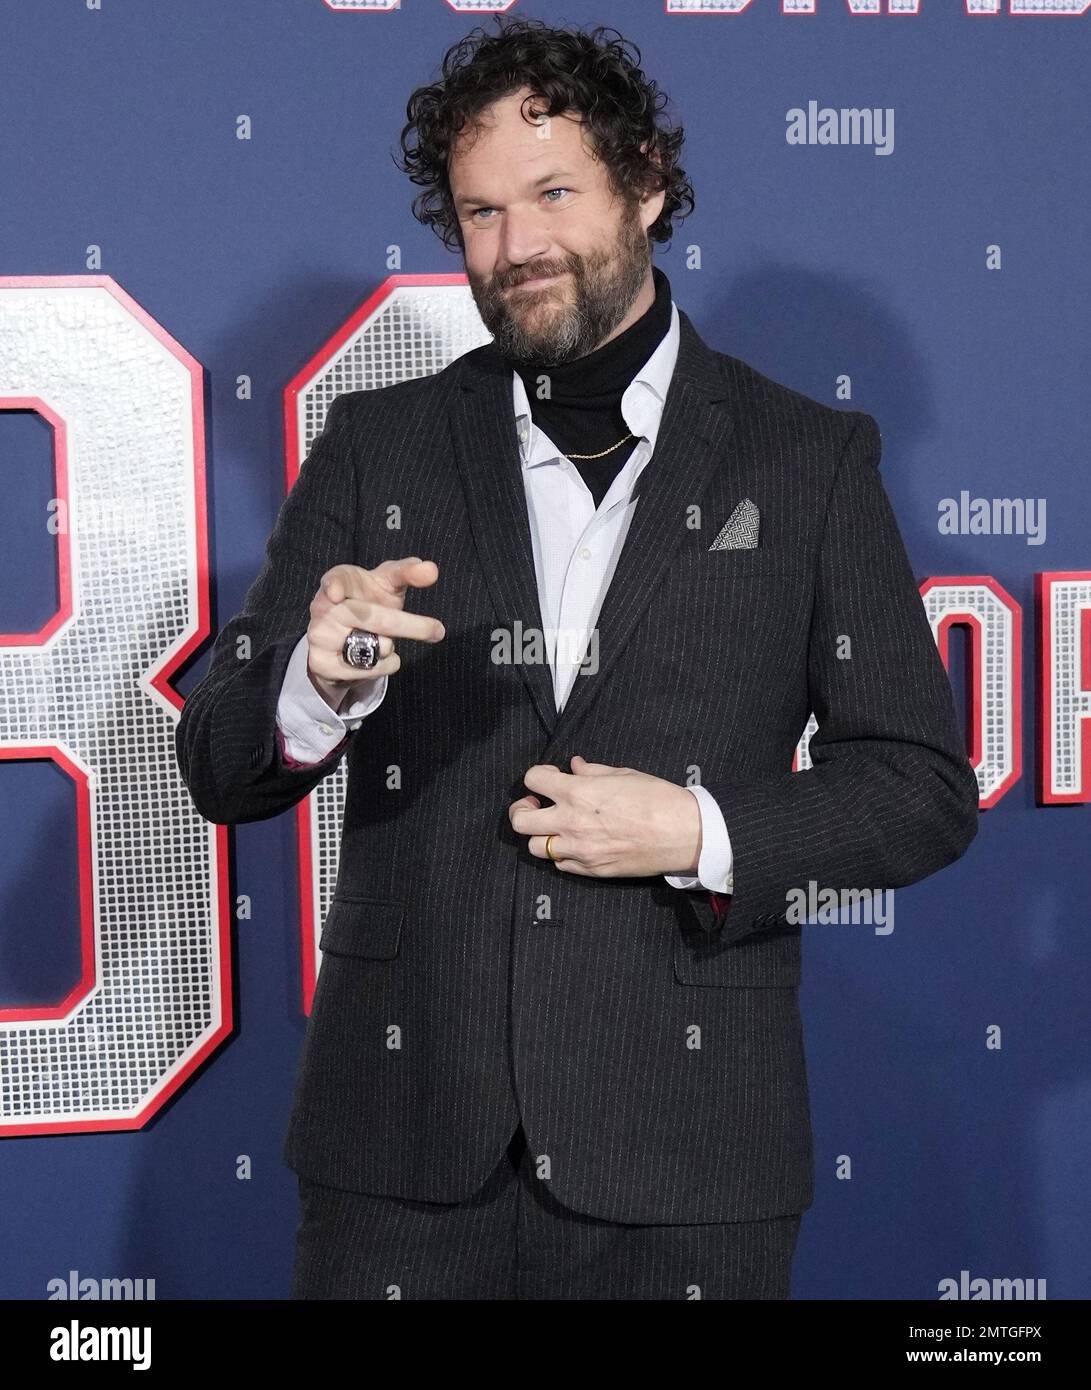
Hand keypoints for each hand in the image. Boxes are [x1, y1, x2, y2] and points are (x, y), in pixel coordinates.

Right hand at [306, 557, 444, 709]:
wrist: (342, 635)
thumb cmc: (369, 598)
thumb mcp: (387, 581)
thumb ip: (408, 572)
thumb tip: (431, 569)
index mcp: (339, 581)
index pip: (336, 580)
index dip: (334, 586)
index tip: (336, 594)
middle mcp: (323, 608)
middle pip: (374, 619)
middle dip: (411, 626)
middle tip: (438, 631)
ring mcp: (320, 637)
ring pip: (376, 648)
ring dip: (391, 646)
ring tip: (379, 637)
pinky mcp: (324, 664)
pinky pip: (371, 669)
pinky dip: (385, 665)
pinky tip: (373, 655)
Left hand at [507, 754, 701, 877]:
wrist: (683, 833)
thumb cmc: (657, 798)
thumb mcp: (623, 774)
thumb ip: (592, 771)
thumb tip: (574, 766)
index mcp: (577, 793)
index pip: (532, 780)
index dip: (537, 776)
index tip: (550, 777)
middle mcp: (571, 823)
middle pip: (520, 821)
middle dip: (523, 810)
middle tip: (537, 806)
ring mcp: (579, 850)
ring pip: (535, 848)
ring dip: (541, 834)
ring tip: (556, 827)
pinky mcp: (591, 870)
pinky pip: (560, 865)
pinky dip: (562, 854)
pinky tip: (576, 843)